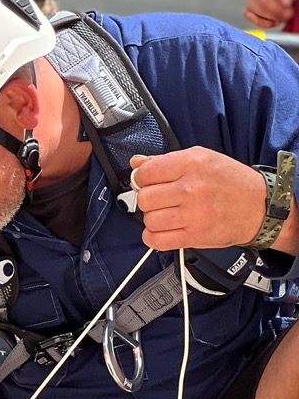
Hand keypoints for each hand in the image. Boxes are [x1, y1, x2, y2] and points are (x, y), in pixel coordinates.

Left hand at [129, 149, 265, 250]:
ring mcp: (193, 214)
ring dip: (153, 218)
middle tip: (162, 199)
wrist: (260, 206)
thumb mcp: (202, 159)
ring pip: (148, 219)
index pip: (146, 172)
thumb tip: (137, 163)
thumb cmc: (231, 182)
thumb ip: (166, 160)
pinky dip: (153, 237)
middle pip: (145, 197)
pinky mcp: (194, 236)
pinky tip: (163, 229)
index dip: (142, 178)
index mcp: (193, 164)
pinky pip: (155, 240)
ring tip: (168, 213)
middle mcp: (192, 188)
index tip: (148, 182)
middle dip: (149, 199)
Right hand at [244, 0, 294, 29]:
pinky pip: (254, 19)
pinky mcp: (247, 12)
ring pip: (258, 10)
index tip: (288, 2)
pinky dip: (264, 23)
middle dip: (277, 9)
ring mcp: (249, 0)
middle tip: (288, 14)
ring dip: (273, 16)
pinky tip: (274, 22)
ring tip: (284, 18)